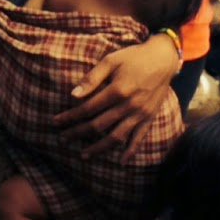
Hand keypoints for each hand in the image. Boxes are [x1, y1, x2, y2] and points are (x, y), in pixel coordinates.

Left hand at [54, 32, 176, 156]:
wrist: (163, 58)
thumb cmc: (134, 57)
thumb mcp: (111, 60)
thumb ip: (92, 78)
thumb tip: (73, 95)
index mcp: (117, 90)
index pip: (87, 109)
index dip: (70, 116)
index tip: (56, 122)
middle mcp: (128, 106)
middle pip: (98, 125)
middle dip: (78, 133)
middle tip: (62, 139)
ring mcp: (140, 114)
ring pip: (116, 137)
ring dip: (99, 148)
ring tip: (84, 155)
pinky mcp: (149, 117)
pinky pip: (140, 138)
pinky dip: (131, 151)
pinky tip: (122, 161)